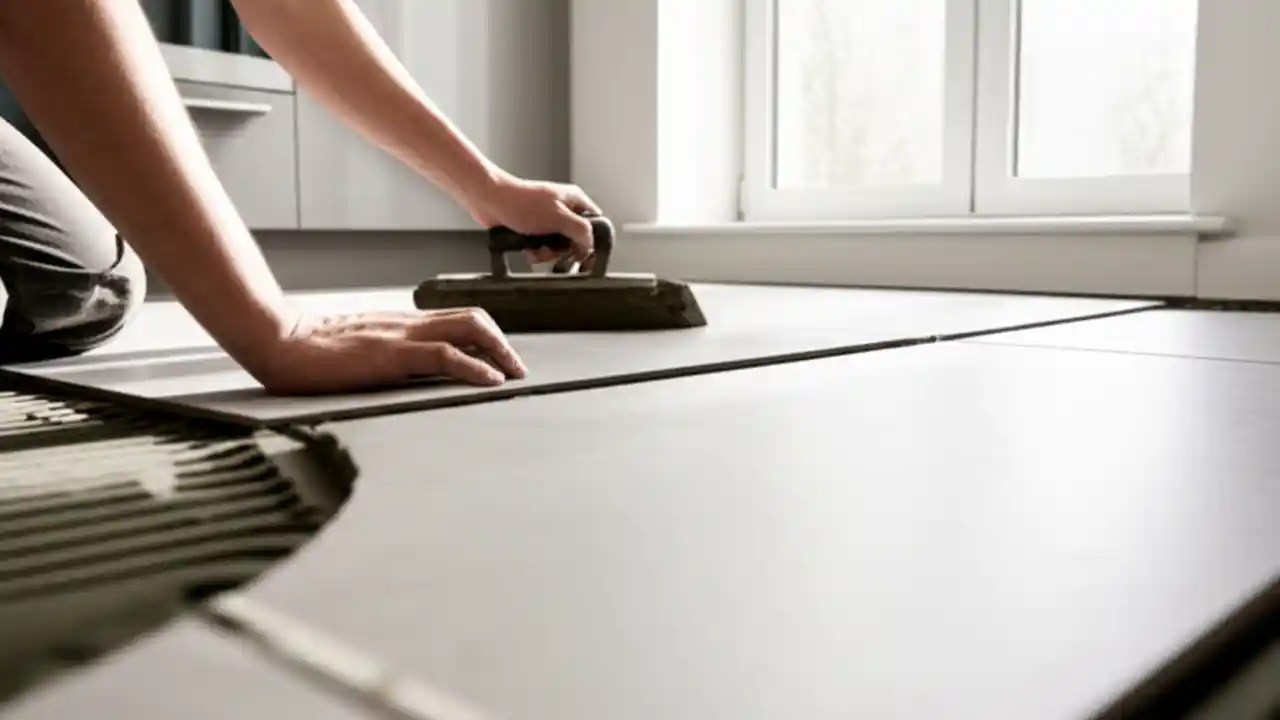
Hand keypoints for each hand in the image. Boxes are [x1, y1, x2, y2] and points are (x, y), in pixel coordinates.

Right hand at [249, 307, 526, 395]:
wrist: (279, 342)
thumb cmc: (311, 352)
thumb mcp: (358, 349)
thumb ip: (385, 354)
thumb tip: (404, 372)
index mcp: (400, 323)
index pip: (456, 319)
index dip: (487, 336)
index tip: (502, 358)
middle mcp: (407, 323)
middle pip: (472, 318)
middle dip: (503, 343)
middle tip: (518, 368)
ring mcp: (401, 336)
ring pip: (468, 330)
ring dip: (499, 353)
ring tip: (514, 374)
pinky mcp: (392, 355)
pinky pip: (446, 357)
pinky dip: (476, 368)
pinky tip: (491, 381)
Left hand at [467, 171, 602, 264]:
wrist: (489, 201)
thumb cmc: (519, 201)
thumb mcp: (559, 216)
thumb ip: (581, 231)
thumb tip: (590, 246)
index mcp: (575, 200)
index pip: (596, 224)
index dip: (592, 242)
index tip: (584, 254)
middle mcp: (563, 210)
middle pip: (577, 240)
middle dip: (564, 250)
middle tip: (555, 250)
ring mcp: (549, 220)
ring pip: (559, 247)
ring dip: (549, 253)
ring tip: (538, 249)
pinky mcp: (534, 230)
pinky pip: (543, 249)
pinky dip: (537, 253)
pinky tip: (530, 250)